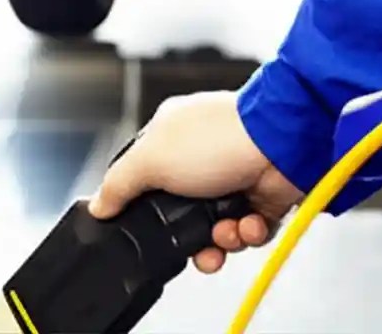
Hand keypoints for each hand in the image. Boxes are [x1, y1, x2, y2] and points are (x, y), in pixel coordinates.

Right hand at [89, 90, 302, 272]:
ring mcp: (234, 177)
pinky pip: (247, 231)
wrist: (282, 144)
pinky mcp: (262, 197)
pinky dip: (248, 233)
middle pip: (181, 214)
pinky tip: (248, 223)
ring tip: (226, 231)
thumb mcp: (150, 159)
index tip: (146, 226)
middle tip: (192, 244)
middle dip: (187, 237)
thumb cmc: (219, 139)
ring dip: (220, 239)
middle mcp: (202, 157)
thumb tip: (98, 206)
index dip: (145, 208)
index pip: (146, 179)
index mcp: (171, 138)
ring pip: (215, 230)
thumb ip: (119, 184)